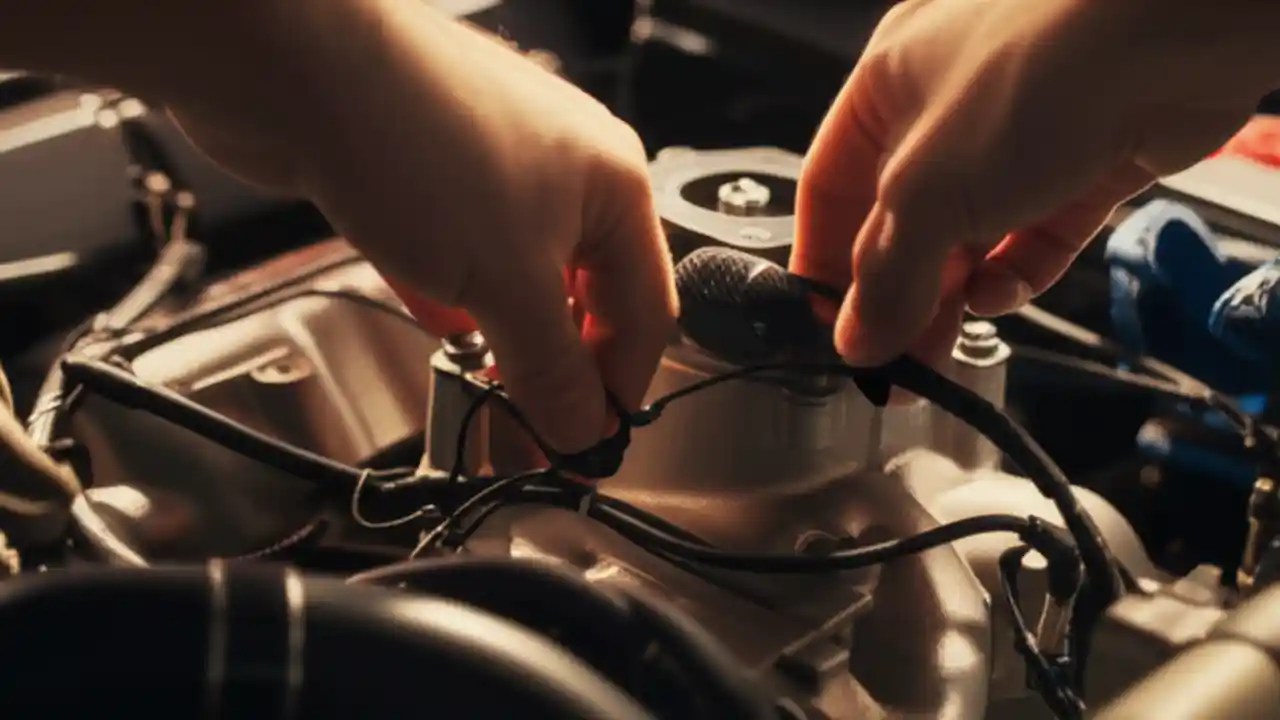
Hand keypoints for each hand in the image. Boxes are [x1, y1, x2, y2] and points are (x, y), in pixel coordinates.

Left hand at [165, 0, 676, 452]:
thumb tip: (579, 426)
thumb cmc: (416, 135)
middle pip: (584, 299)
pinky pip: (461, 258)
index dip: (621, 387)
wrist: (295, 63)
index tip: (587, 446)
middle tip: (534, 435)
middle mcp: (564, 174)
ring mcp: (494, 172)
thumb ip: (551, 367)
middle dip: (560, 372)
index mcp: (613, 187)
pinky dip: (457, 301)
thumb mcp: (507, 282)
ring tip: (486, 403)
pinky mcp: (431, 176)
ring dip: (505, 345)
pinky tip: (441, 330)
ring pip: (519, 282)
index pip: (645, 312)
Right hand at [793, 0, 1279, 365]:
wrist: (1172, 36)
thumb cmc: (1037, 72)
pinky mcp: (1085, 160)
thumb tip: (859, 342)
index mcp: (887, 88)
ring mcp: (1021, 134)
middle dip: (897, 297)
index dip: (824, 263)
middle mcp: (948, 107)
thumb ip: (887, 277)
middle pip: (905, 222)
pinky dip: (1015, 273)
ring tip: (940, 355)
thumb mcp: (926, 192)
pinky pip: (1036, 234)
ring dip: (952, 297)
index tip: (829, 330)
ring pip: (970, 236)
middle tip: (891, 366)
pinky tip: (1000, 296)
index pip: (832, 190)